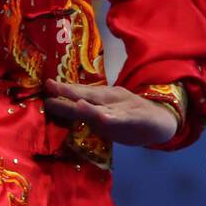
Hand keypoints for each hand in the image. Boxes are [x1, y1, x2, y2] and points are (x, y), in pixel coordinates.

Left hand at [42, 78, 178, 146]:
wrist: (159, 121)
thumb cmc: (128, 113)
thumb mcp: (108, 107)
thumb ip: (90, 106)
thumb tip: (65, 105)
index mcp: (103, 97)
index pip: (81, 92)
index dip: (64, 89)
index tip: (46, 84)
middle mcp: (110, 100)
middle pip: (88, 96)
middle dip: (70, 92)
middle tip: (50, 87)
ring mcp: (123, 109)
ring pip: (104, 107)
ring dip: (90, 107)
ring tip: (77, 104)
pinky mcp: (136, 119)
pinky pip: (123, 119)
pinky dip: (114, 118)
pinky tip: (104, 118)